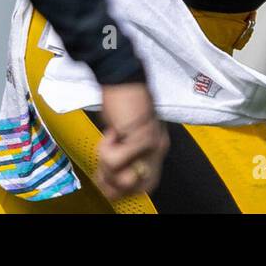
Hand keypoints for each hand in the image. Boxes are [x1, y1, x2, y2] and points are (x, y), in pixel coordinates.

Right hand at [95, 83, 167, 200]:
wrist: (122, 79)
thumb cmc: (120, 102)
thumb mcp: (127, 132)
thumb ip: (128, 152)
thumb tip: (117, 175)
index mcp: (157, 147)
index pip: (146, 184)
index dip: (122, 186)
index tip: (108, 173)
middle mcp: (158, 149)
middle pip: (133, 187)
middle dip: (111, 178)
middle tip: (106, 154)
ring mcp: (152, 146)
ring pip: (122, 179)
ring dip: (107, 162)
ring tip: (110, 139)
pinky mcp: (141, 140)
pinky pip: (115, 161)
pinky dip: (106, 148)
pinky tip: (112, 131)